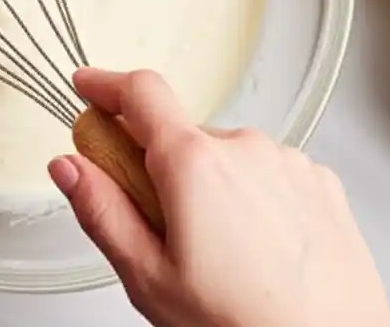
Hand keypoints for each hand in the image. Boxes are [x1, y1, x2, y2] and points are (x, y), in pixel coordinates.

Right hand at [49, 69, 389, 326]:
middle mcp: (246, 148)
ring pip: (227, 158)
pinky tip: (257, 251)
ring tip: (220, 255)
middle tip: (158, 228)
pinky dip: (253, 198)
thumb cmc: (246, 325)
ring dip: (211, 186)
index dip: (106, 86)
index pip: (140, 93)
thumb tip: (69, 168)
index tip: (89, 89)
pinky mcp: (320, 182)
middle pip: (182, 135)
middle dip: (159, 168)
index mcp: (195, 164)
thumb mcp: (149, 278)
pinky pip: (269, 174)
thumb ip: (102, 212)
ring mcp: (289, 162)